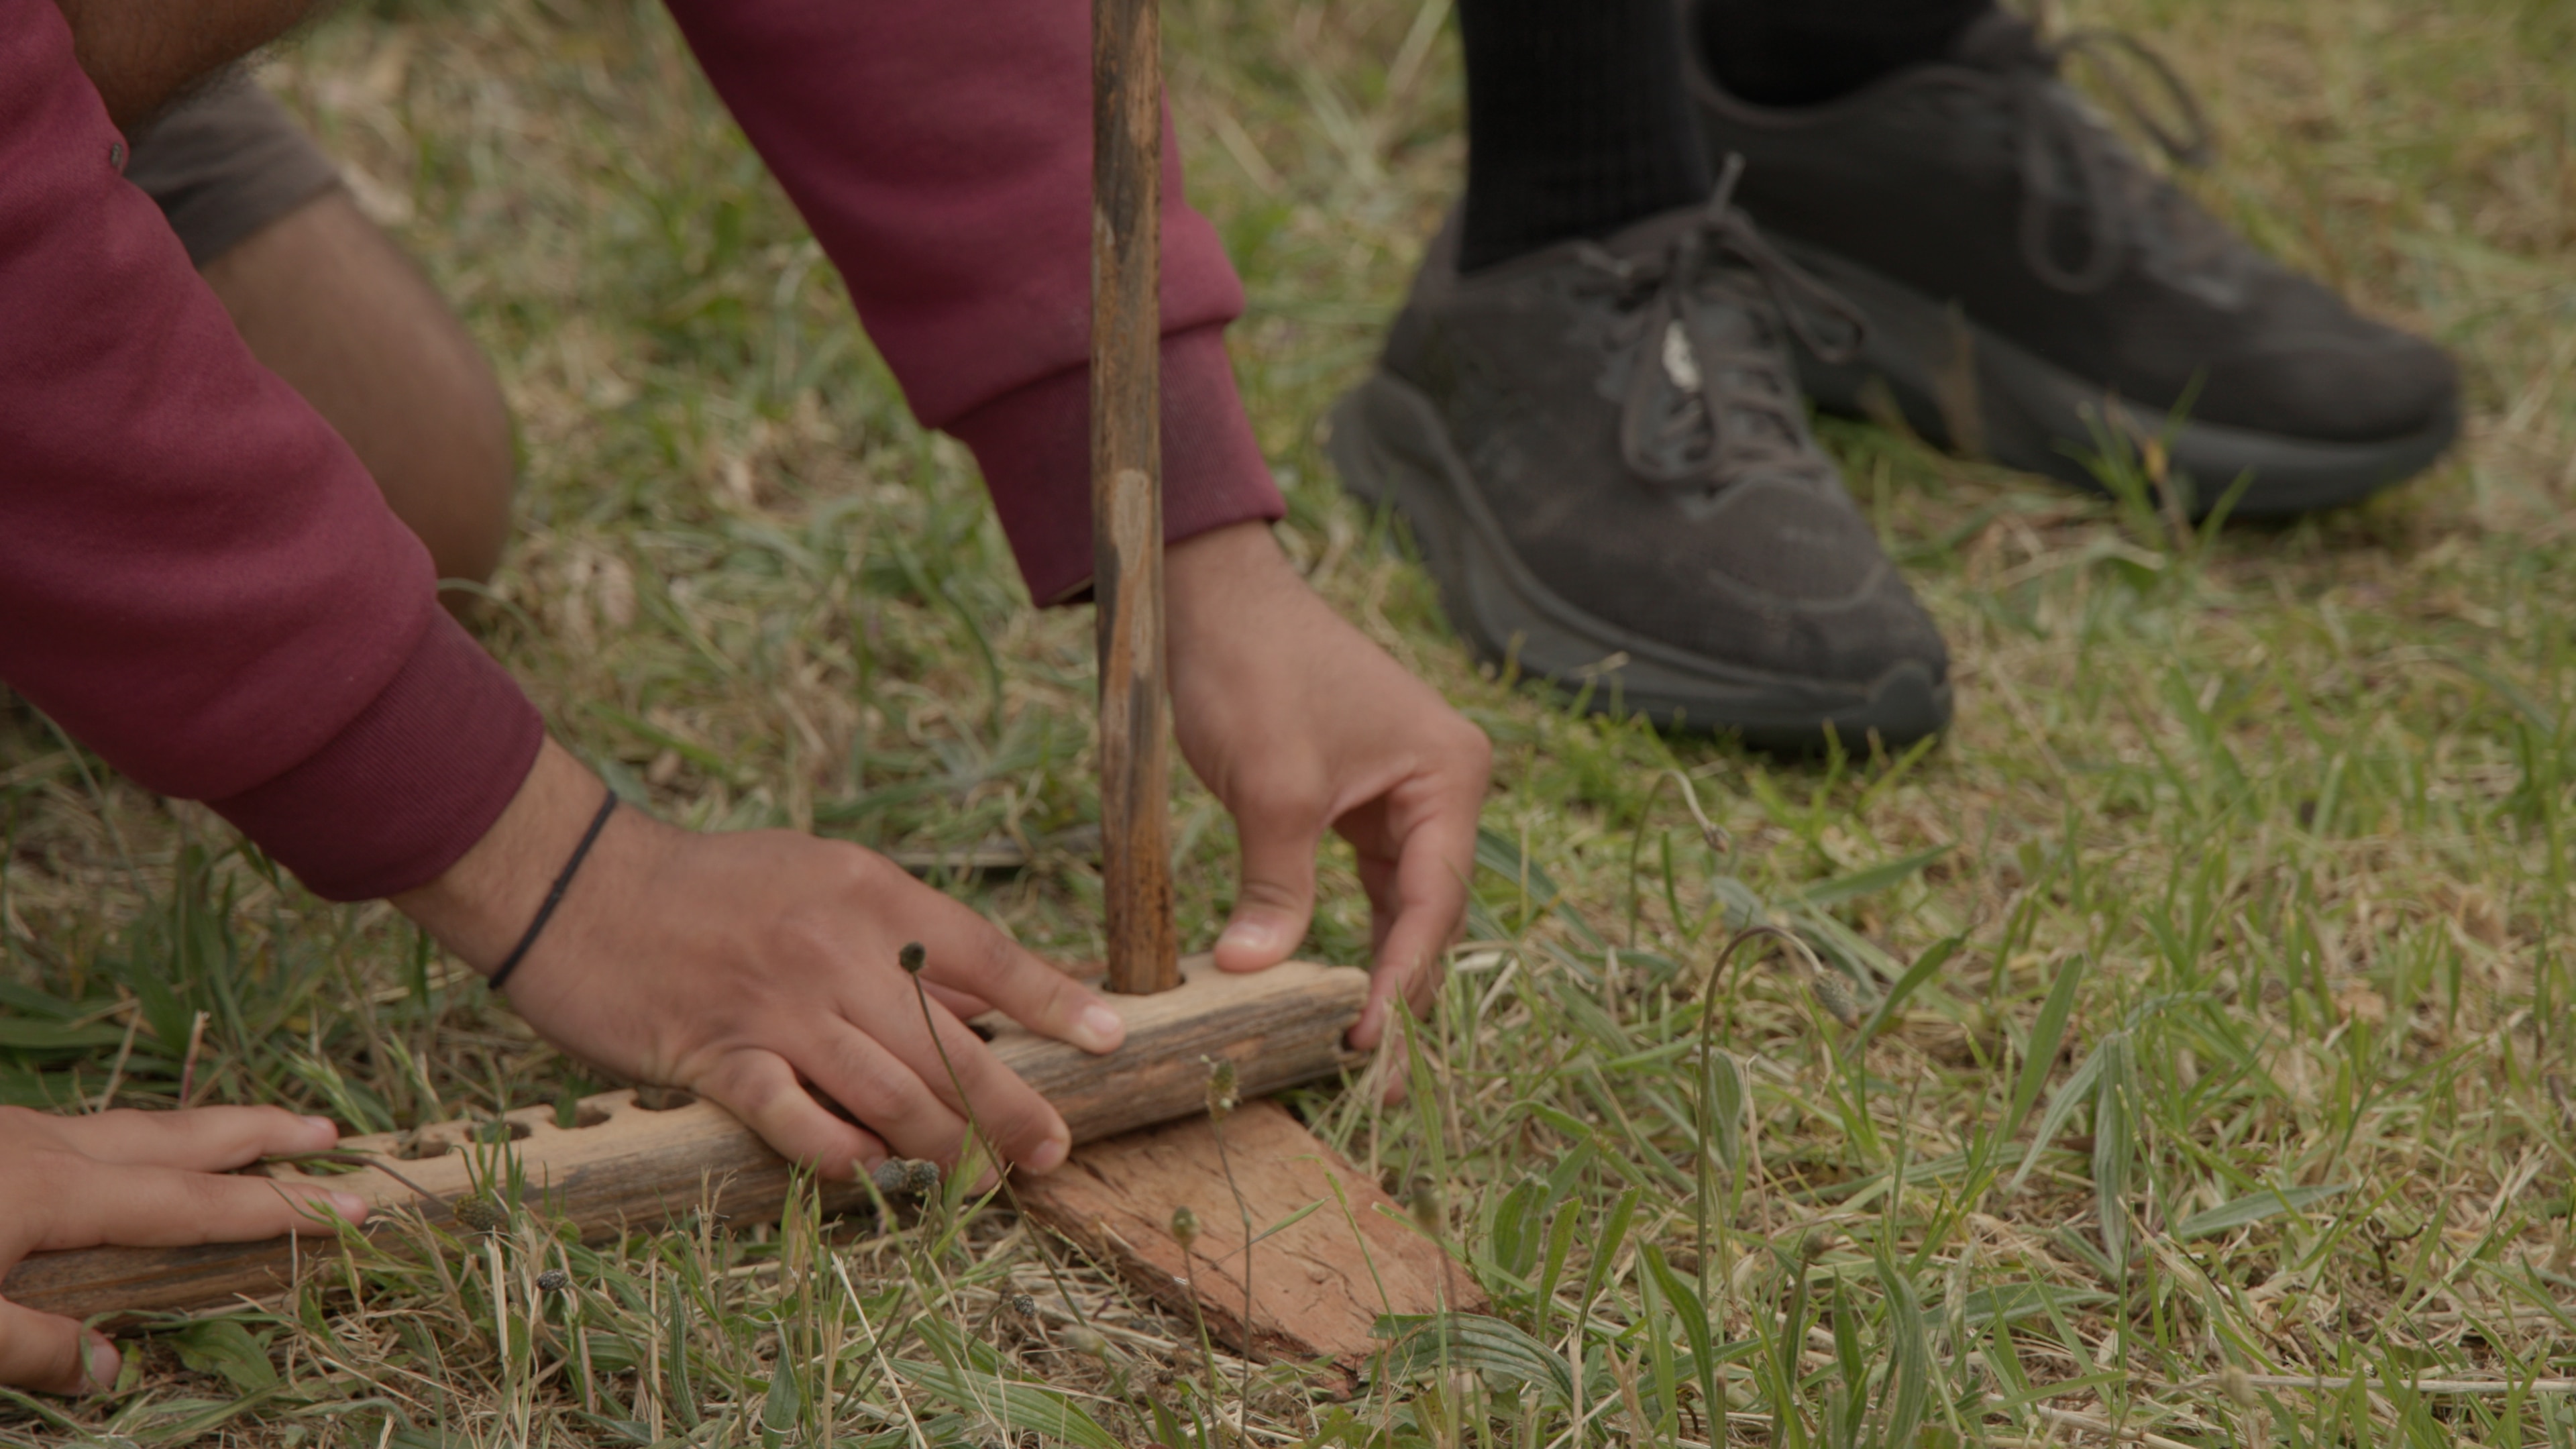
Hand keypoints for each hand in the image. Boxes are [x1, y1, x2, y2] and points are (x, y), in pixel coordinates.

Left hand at [0, 1106, 361, 1393]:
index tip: (350, 1207)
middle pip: (180, 1136)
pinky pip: (88, 1131)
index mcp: (52, 1191)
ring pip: (134, 1126)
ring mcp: (18, 1131)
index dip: (275, 1207)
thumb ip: (31, 1347)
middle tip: (328, 1133)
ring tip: (249, 1135)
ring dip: (201, 1132)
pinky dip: (139, 1140)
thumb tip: (110, 1369)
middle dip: (261, 1133)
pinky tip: (130, 1159)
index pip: (192, 1203)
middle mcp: (51, 1147)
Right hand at [394, 742, 1126, 1180]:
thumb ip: (904, 936)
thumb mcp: (826, 879)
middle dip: (1011, 1106)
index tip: (1107, 1038)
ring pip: (887, 1091)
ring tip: (982, 1184)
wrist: (583, 886)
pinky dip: (841, 1156)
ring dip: (943, 1147)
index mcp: (873, 897)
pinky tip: (874, 1178)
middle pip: (950, 1043)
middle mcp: (837, 952)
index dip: (1052, 1001)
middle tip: (1053, 1151)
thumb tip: (991, 997)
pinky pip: (796, 1120)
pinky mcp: (717, 1055)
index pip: (986, 954)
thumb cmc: (717, 885)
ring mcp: (778, 1007)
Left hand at [1166, 522, 1491, 1050]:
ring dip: (1374, 973)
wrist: (1211, 597)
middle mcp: (1443, 787)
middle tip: (1375, 1081)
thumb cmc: (1251, 669)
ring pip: (1399, 906)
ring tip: (1356, 1056)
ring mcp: (1405, 795)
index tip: (1366, 1047)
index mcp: (1448, 774)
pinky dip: (1347, 934)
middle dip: (1397, 993)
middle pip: (1428, 913)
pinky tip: (1329, 992)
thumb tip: (1253, 974)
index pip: (1433, 902)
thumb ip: (1276, 885)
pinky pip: (1366, 885)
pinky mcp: (1359, 802)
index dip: (1399, 981)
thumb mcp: (1269, 784)